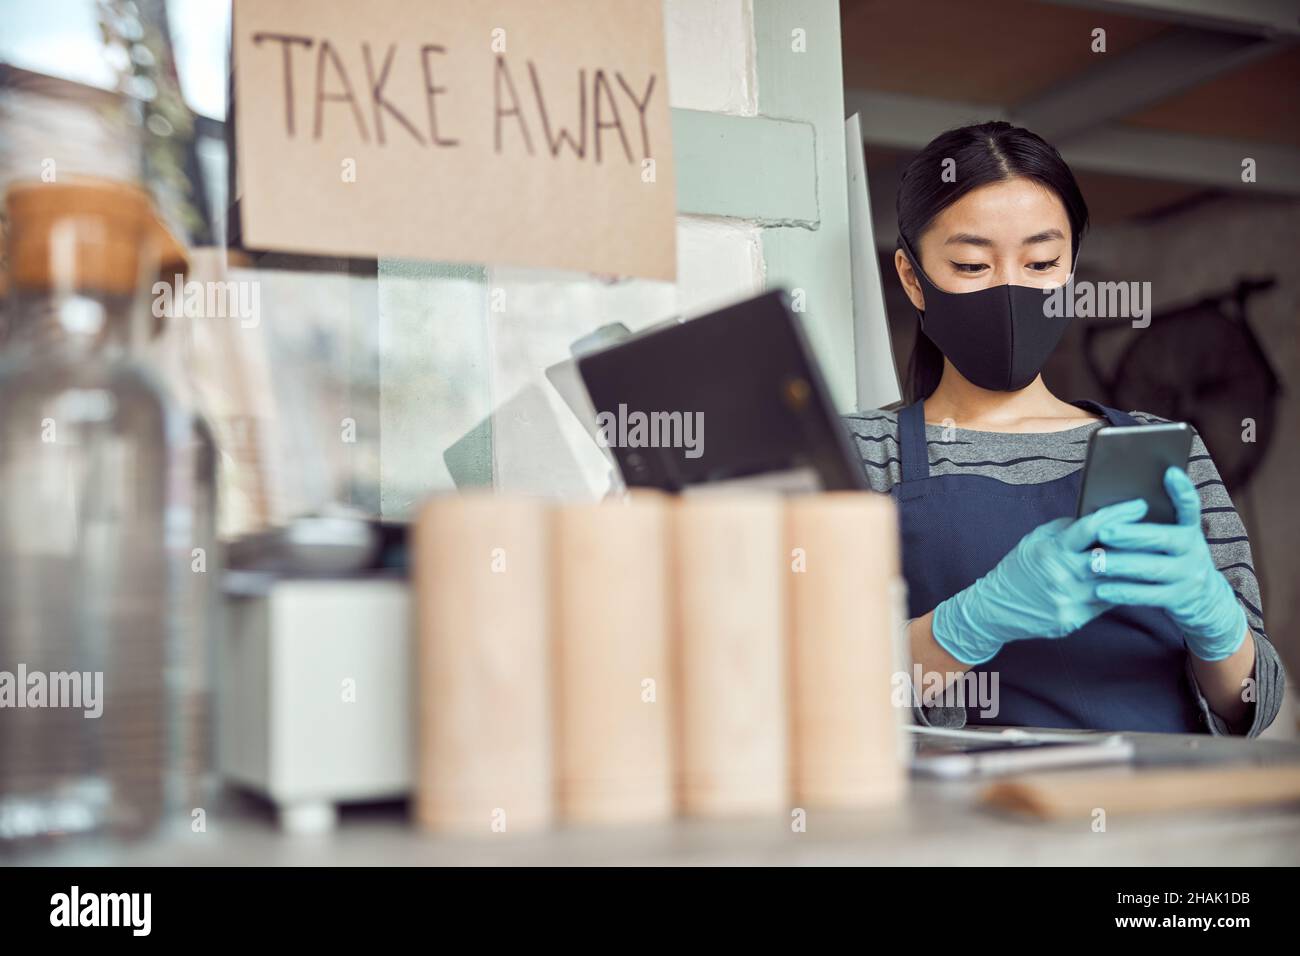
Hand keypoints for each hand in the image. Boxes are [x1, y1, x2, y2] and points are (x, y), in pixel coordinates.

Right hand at [933, 498, 1149, 665]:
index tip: (1140, 505)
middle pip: (1111, 557)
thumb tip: (1098, 517)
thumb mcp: (1035, 542)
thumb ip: (1065, 530)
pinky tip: (1136, 583)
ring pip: (1115, 583)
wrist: (995, 609)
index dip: (1118, 514)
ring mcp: (1068, 600)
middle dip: (1139, 543)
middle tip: (1164, 531)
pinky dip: (1121, 591)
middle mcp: (1061, 575)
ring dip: (1137, 570)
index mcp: (1051, 550)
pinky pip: (1106, 603)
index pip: (1091, 527)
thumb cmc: (1018, 569)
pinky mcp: (1073, 620)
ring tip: (1157, 557)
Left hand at [1093, 467, 1246, 661]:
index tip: (1170, 473)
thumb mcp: (1173, 538)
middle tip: (1104, 531)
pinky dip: (1124, 592)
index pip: (1190, 507)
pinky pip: (1148, 596)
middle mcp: (1194, 550)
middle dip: (1132, 534)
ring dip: (1122, 565)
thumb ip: (1155, 522)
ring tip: (1095, 562)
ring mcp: (1188, 576)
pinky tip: (1101, 590)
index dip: (1183, 491)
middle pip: (1163, 538)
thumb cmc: (1172, 558)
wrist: (1203, 599)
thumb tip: (1114, 503)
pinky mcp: (1178, 599)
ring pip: (1153, 569)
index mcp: (1190, 529)